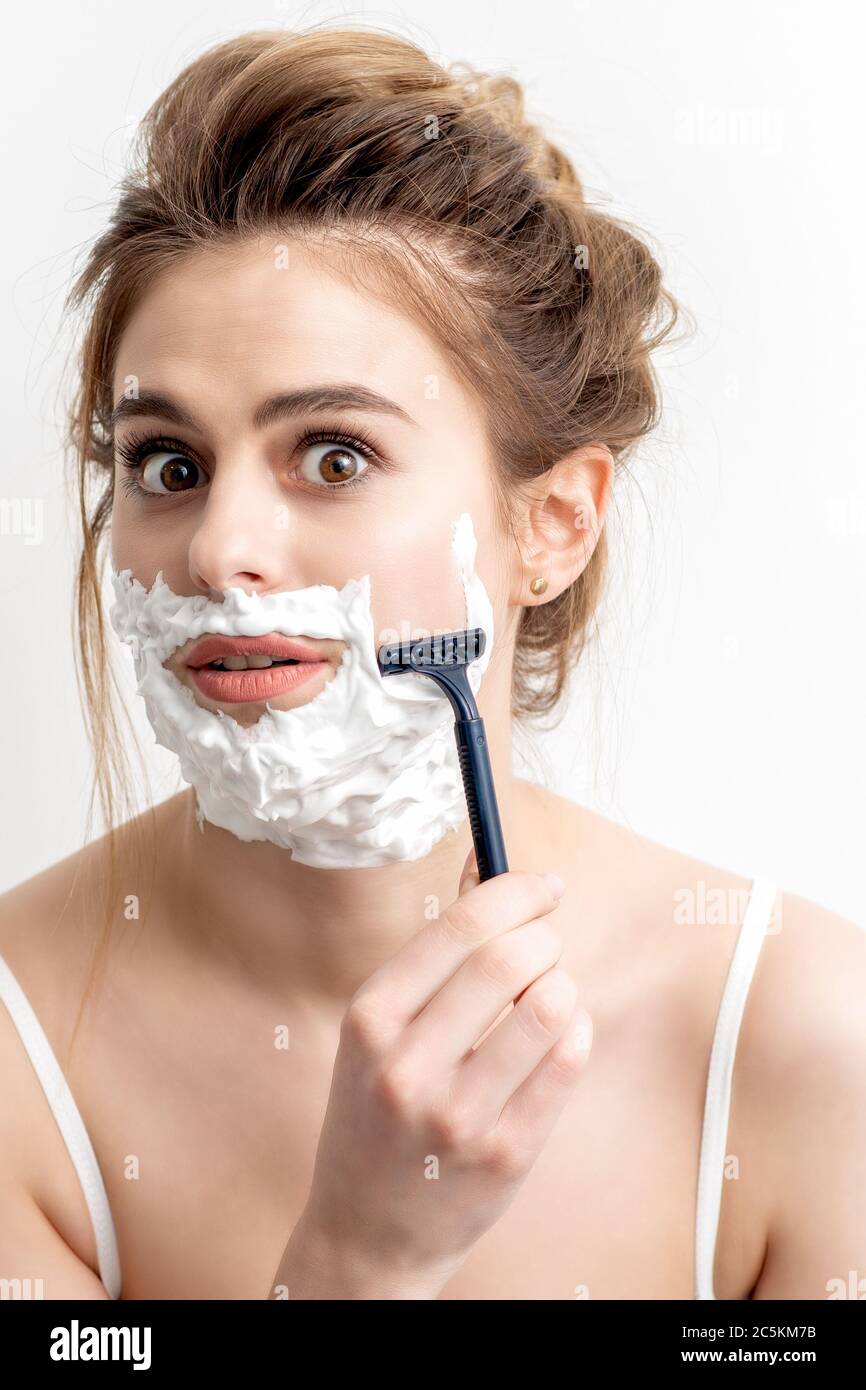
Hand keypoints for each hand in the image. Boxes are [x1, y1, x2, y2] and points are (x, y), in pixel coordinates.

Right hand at [293, 848, 592, 1295]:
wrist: (366, 1231)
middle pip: (508, 960)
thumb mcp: (381, 1027)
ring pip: (550, 1009)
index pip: (459, 927)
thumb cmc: (377, 1109)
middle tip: (546, 943)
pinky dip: (577, 1031)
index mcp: (370, 1019)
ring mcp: (458, 1115)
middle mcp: (408, 1066)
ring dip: (562, 985)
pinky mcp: (506, 1154)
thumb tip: (486, 862)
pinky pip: (569, 1063)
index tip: (543, 885)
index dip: (515, 892)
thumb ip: (436, 949)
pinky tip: (558, 1036)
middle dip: (544, 936)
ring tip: (546, 996)